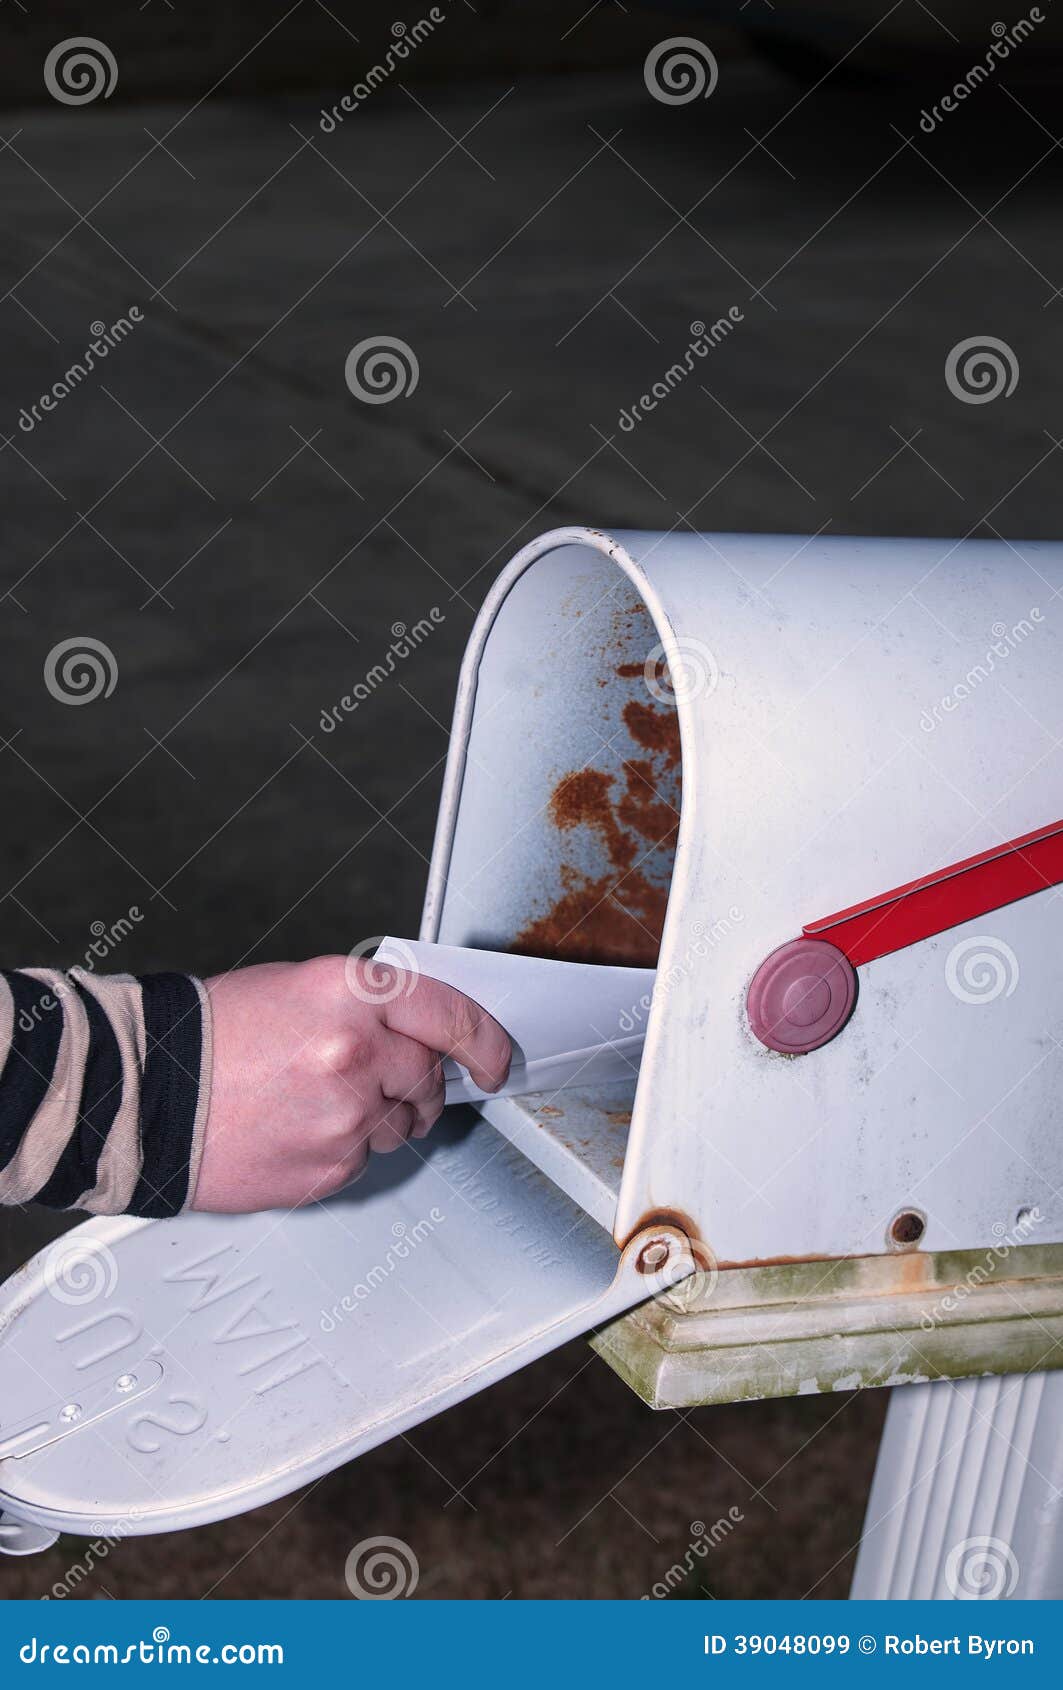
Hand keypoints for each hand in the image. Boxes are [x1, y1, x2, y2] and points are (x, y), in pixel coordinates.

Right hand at [192, 955, 510, 1212]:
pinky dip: (344, 1149)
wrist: (146, 1093)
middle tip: (384, 1080)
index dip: (484, 1041)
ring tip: (319, 1102)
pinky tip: (299, 1128)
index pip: (452, 1015)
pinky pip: (364, 1161)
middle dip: (420, 1082)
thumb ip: (366, 1008)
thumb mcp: (296, 987)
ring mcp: (346, 1115)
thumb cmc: (209, 1036)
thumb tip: (417, 1035)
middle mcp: (357, 1052)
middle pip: (429, 1076)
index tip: (493, 1059)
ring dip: (380, 1117)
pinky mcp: (330, 1166)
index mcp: (351, 993)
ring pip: (402, 1126)